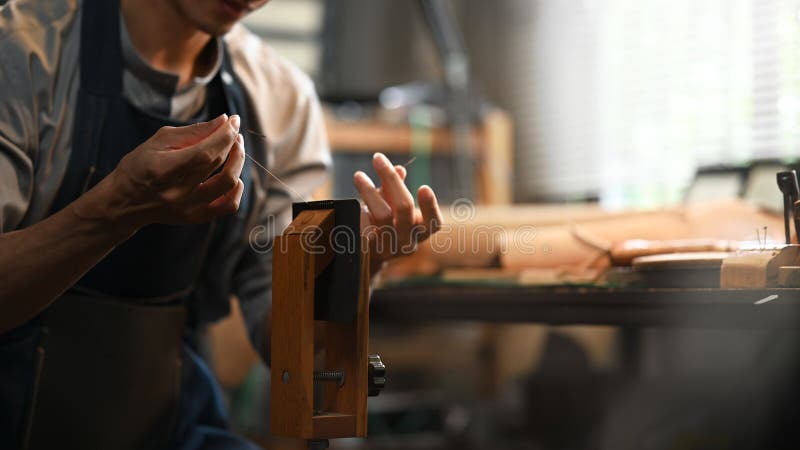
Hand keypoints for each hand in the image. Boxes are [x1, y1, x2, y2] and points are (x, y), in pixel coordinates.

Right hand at [76, 114, 245, 229]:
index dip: (224, 135)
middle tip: (233, 131)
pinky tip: (233, 175)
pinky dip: (236, 188)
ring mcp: (188, 209)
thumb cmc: (139, 166)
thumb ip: (193, 132)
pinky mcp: (196, 218)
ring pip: (228, 184)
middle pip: (218, 165)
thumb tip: (223, 121)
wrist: (124, 202)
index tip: (233, 120)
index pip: (205, 152)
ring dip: (238, 162)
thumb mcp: (158, 141)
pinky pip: (228, 206)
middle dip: (232, 143)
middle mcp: (177, 194)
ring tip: (235, 148)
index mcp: (163, 171)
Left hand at [353, 152, 443, 272]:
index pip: (434, 222)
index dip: (430, 206)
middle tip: (378, 159)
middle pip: (404, 207)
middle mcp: (409, 242)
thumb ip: (396, 187)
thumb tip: (399, 170)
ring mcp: (389, 249)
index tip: (423, 187)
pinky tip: (354, 203)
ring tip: (358, 176)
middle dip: (391, 179)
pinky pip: (364, 226)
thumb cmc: (387, 222)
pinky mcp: (369, 252)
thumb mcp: (394, 204)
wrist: (368, 255)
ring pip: (382, 215)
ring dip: (369, 191)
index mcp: (421, 231)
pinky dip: (360, 211)